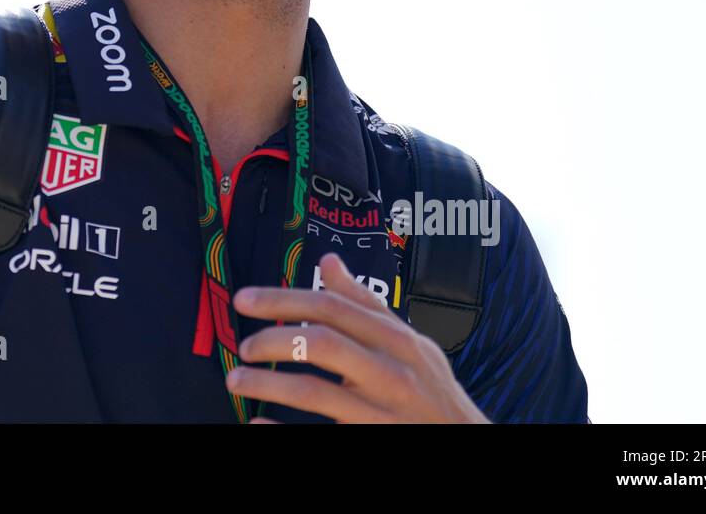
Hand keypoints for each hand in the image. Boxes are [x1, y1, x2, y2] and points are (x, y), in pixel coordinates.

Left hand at [227, 252, 490, 423]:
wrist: (467, 444)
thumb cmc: (434, 394)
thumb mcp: (411, 343)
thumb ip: (367, 305)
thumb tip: (329, 261)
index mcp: (398, 341)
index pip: (333, 307)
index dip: (283, 299)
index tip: (246, 299)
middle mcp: (392, 373)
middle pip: (321, 343)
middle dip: (273, 339)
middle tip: (244, 345)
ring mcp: (382, 414)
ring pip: (314, 393)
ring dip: (267, 384)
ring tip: (237, 380)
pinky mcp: (373, 444)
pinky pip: (319, 439)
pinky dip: (281, 433)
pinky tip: (256, 424)